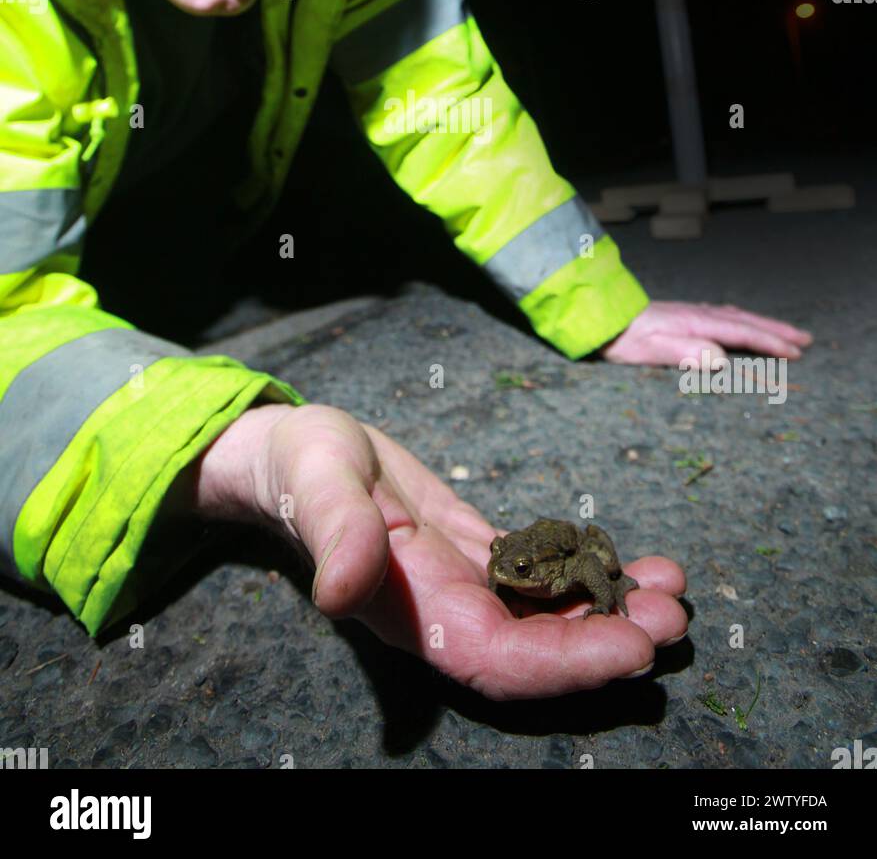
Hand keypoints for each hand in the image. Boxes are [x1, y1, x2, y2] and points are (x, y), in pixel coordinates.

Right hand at [259, 404, 687, 700]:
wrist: (297, 455)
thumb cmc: (301, 467)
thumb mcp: (315, 483)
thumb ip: (336, 534)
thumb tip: (341, 594)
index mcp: (409, 608)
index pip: (497, 658)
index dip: (564, 664)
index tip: (632, 647)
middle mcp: (446, 611)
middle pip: (538, 651)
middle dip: (608, 643)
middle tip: (674, 617)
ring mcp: (468, 587)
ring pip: (550, 619)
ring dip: (612, 613)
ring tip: (672, 591)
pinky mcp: (480, 557)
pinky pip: (545, 580)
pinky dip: (592, 575)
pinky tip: (640, 564)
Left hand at [597, 300, 812, 366]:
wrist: (600, 317)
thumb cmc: (622, 339)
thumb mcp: (649, 351)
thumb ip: (684, 353)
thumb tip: (721, 358)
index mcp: (695, 323)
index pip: (741, 333)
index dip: (770, 343)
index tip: (795, 353)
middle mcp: (697, 314)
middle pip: (745, 321)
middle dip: (776, 330)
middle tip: (806, 340)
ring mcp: (690, 313)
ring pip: (736, 317)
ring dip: (762, 324)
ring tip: (785, 333)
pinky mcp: (682, 316)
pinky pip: (723, 316)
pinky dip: (743, 320)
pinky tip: (742, 324)